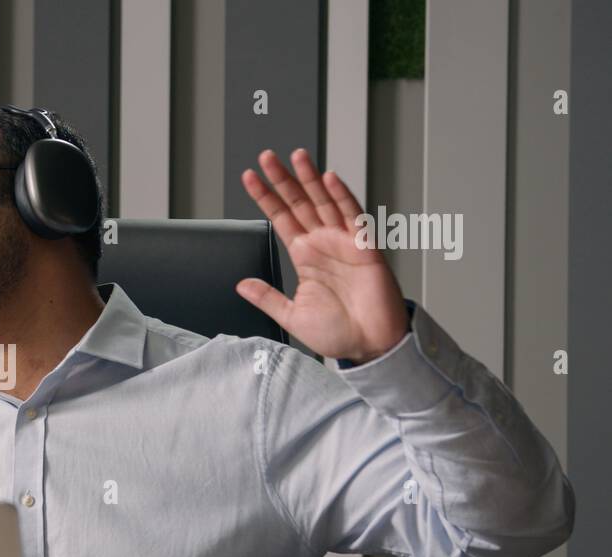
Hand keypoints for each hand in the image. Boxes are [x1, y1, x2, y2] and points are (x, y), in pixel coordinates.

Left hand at [237, 149, 409, 363]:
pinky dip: (341, 196)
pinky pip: (352, 216)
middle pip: (299, 203)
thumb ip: (267, 298)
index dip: (265, 198)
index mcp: (305, 256)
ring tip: (296, 156)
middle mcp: (323, 243)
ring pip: (324, 201)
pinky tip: (329, 179)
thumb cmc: (338, 332)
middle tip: (266, 157)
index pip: (281, 218)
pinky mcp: (364, 247)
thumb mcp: (291, 315)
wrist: (370, 345)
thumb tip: (241, 285)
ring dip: (310, 179)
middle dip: (282, 180)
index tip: (249, 178)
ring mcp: (344, 242)